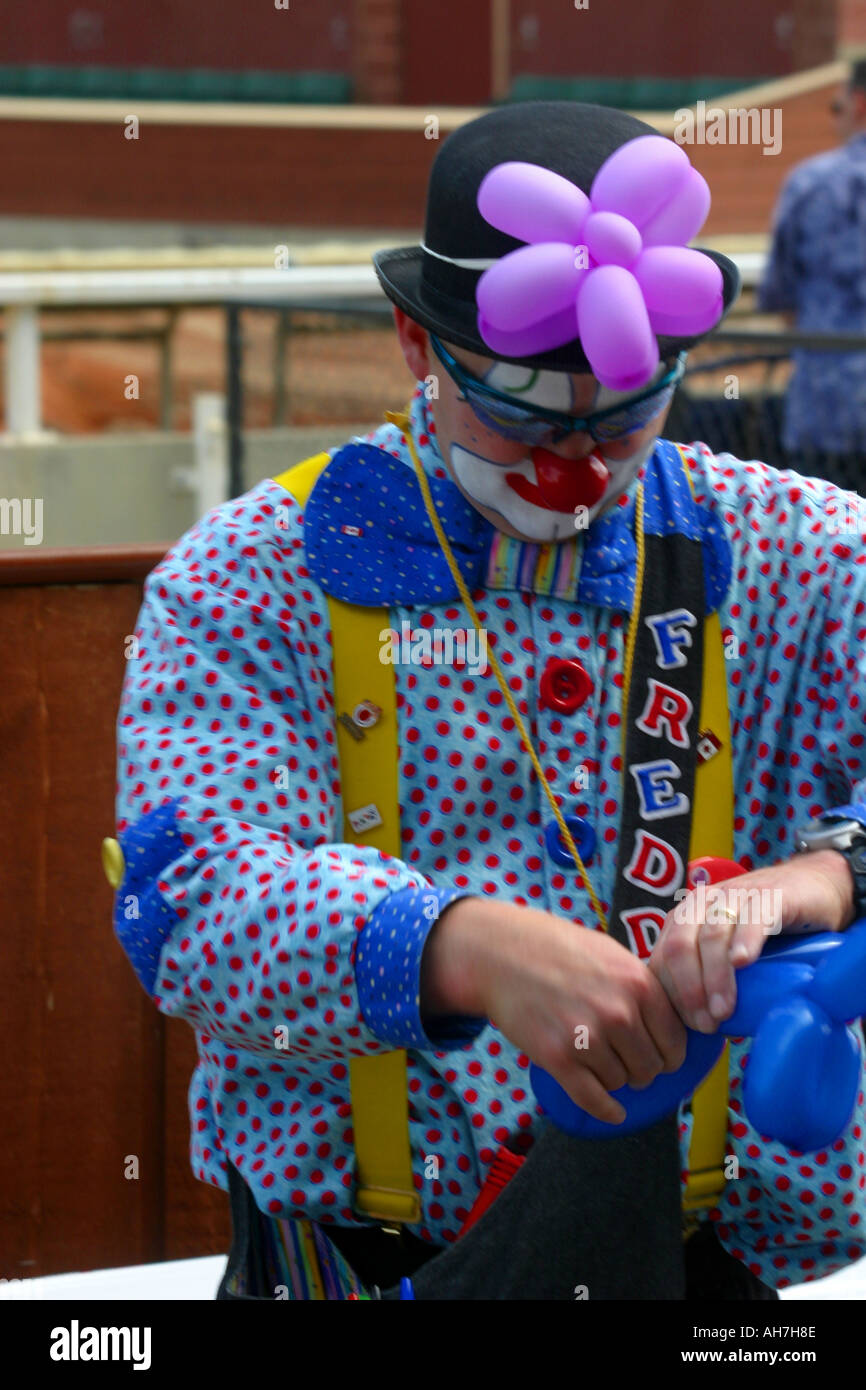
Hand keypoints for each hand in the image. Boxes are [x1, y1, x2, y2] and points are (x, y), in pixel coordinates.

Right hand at [421, 896, 687, 1124]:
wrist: (501, 953)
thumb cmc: (557, 950)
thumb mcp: (611, 955)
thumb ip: (642, 989)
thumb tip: (669, 1029)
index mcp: (639, 984)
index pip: (675, 1042)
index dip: (668, 1054)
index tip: (658, 1057)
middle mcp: (619, 1012)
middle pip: (650, 1068)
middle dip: (640, 1069)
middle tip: (624, 1059)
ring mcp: (588, 1037)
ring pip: (620, 1082)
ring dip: (612, 1078)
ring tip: (594, 1056)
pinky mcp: (558, 1058)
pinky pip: (594, 1100)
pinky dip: (607, 1111)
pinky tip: (614, 1112)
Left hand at [648, 848, 855, 1033]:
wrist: (813, 889)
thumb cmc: (766, 928)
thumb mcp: (730, 951)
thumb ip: (709, 975)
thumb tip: (696, 1028)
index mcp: (687, 917)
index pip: (663, 956)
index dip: (671, 995)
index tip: (689, 1027)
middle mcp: (704, 902)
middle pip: (680, 945)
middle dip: (688, 990)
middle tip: (706, 1024)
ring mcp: (737, 896)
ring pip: (712, 935)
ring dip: (715, 977)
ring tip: (723, 1011)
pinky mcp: (772, 896)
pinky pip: (752, 918)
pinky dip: (744, 941)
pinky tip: (742, 963)